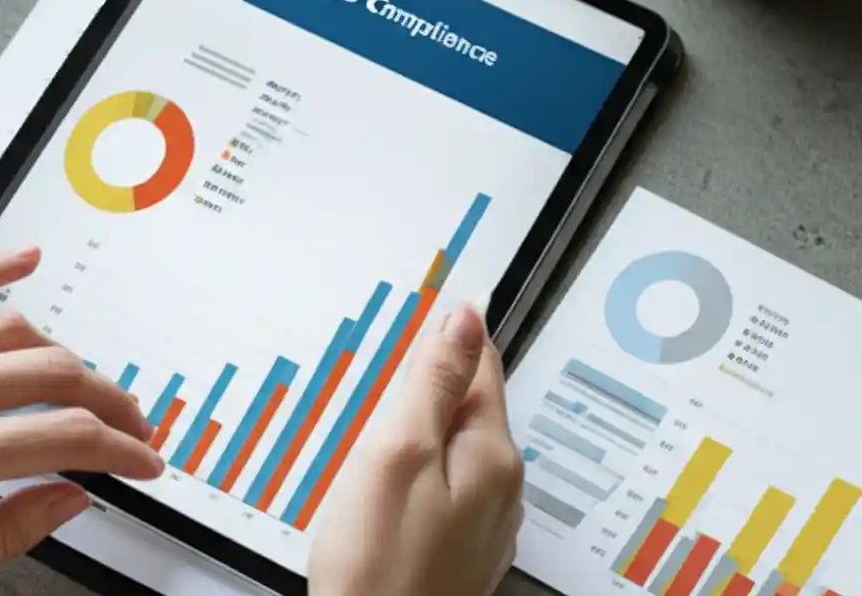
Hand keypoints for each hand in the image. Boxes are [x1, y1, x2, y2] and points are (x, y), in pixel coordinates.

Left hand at [0, 249, 163, 595]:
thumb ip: (8, 531)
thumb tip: (71, 497)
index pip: (63, 436)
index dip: (118, 448)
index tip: (142, 459)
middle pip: (48, 374)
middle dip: (108, 398)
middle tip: (132, 422)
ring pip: (3, 329)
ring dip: (62, 349)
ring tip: (90, 375)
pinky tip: (21, 261)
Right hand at [309, 305, 523, 595]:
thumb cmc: (376, 561)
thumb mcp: (395, 451)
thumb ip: (432, 382)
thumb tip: (464, 316)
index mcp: (491, 453)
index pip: (481, 362)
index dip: (446, 333)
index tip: (419, 315)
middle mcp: (501, 486)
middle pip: (469, 405)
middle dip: (430, 382)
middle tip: (388, 368)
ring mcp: (482, 522)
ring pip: (455, 447)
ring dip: (422, 426)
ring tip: (380, 420)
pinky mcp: (457, 548)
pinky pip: (444, 486)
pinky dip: (418, 469)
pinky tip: (387, 480)